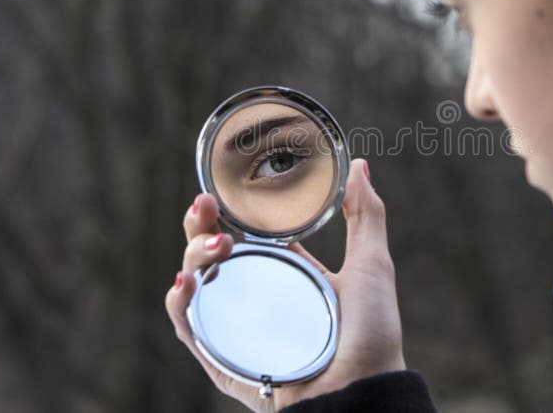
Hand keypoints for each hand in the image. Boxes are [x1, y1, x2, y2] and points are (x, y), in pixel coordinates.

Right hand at [164, 159, 405, 410]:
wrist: (362, 388)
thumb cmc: (372, 333)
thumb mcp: (371, 264)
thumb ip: (365, 214)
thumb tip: (359, 165)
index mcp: (288, 274)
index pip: (248, 237)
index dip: (230, 212)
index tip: (221, 189)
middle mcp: (259, 297)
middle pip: (213, 255)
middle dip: (201, 226)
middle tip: (204, 204)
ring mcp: (238, 327)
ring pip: (198, 285)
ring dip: (193, 256)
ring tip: (214, 243)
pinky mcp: (224, 358)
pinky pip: (191, 329)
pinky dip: (180, 305)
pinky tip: (185, 283)